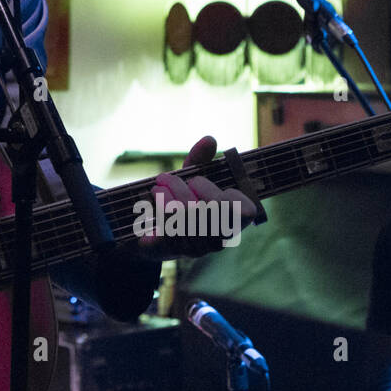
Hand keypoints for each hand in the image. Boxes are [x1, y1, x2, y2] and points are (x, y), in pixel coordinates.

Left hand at [136, 136, 257, 259]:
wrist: (145, 230)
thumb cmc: (177, 201)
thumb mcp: (188, 177)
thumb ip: (200, 159)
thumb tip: (210, 139)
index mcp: (231, 220)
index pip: (245, 212)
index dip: (228, 195)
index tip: (203, 183)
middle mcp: (218, 238)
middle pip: (215, 208)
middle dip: (192, 186)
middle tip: (171, 178)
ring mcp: (198, 248)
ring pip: (191, 215)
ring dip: (171, 192)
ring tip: (159, 184)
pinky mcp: (174, 251)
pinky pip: (172, 227)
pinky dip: (162, 205)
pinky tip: (155, 195)